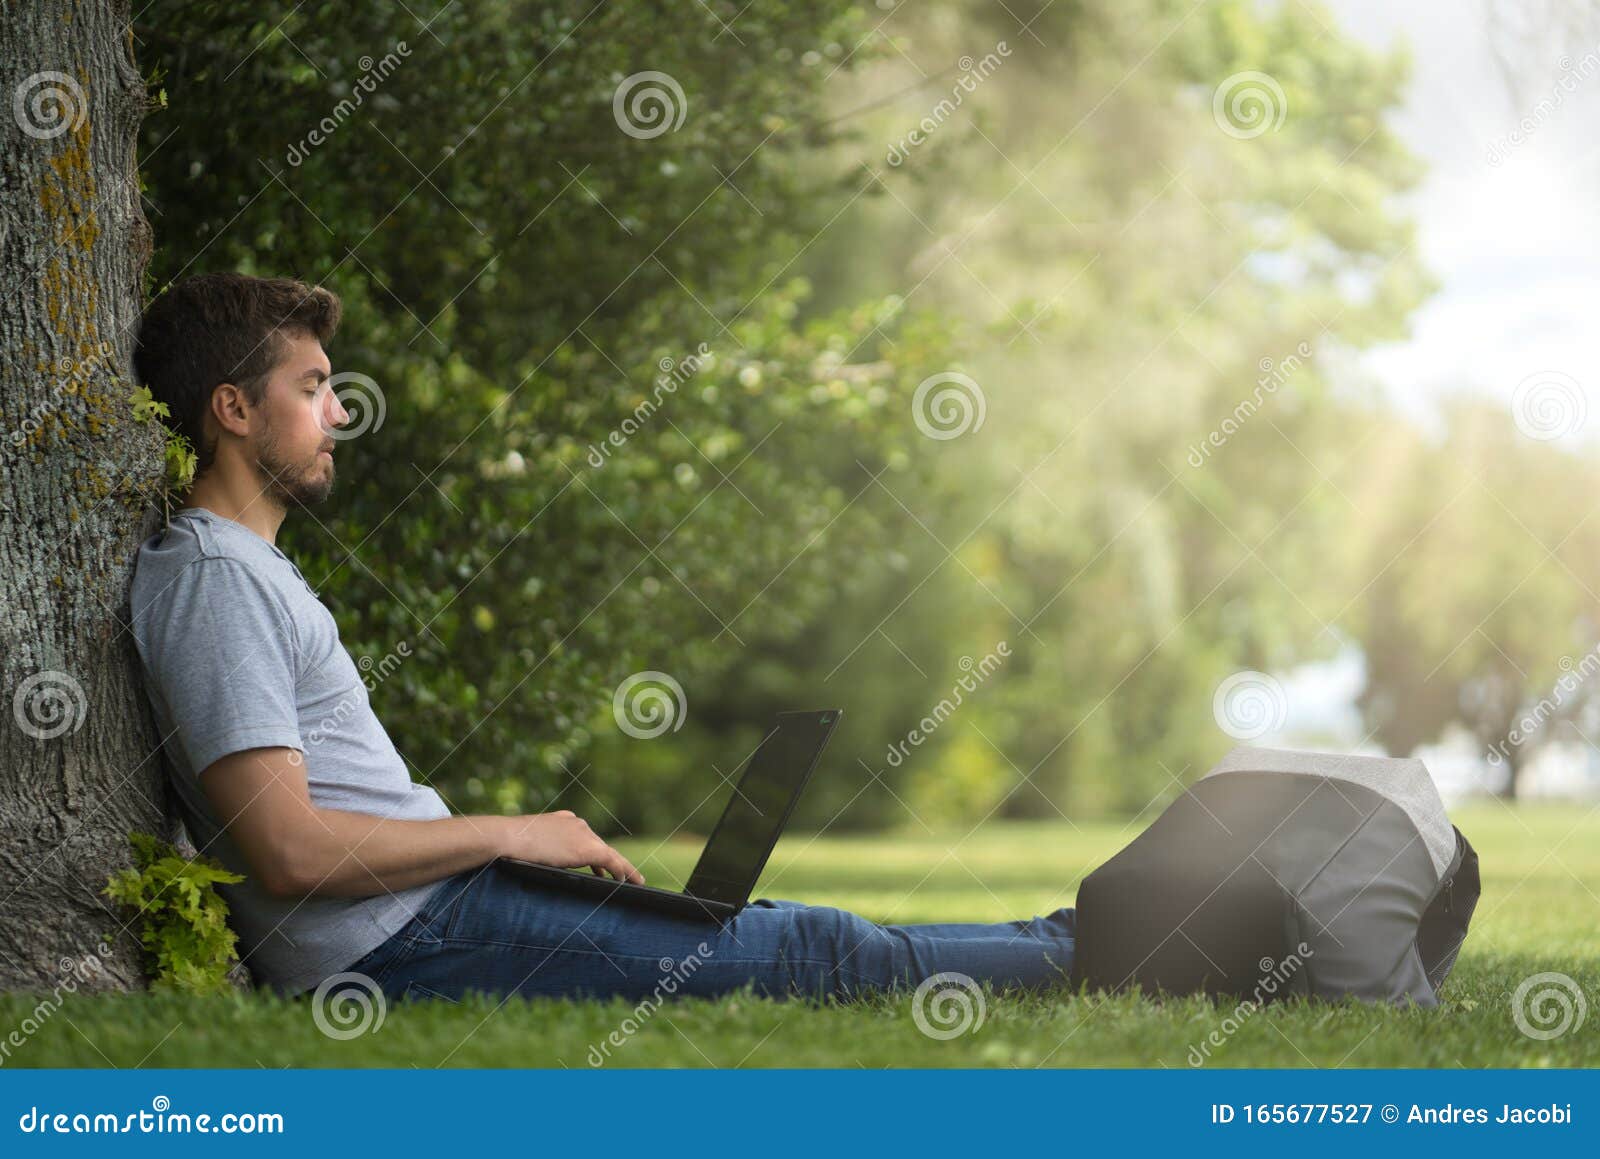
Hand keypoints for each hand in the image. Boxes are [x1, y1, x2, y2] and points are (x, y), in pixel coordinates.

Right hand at [495, 811, 643, 883]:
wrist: (508, 838)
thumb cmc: (508, 845)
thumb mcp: (527, 845)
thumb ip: (542, 851)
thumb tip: (542, 864)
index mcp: (562, 820)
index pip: (583, 837)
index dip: (592, 853)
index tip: (597, 866)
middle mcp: (576, 823)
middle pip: (598, 845)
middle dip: (608, 861)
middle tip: (618, 877)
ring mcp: (583, 834)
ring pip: (609, 853)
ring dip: (621, 868)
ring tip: (630, 881)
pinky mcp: (587, 848)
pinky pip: (612, 861)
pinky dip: (625, 872)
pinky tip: (631, 882)